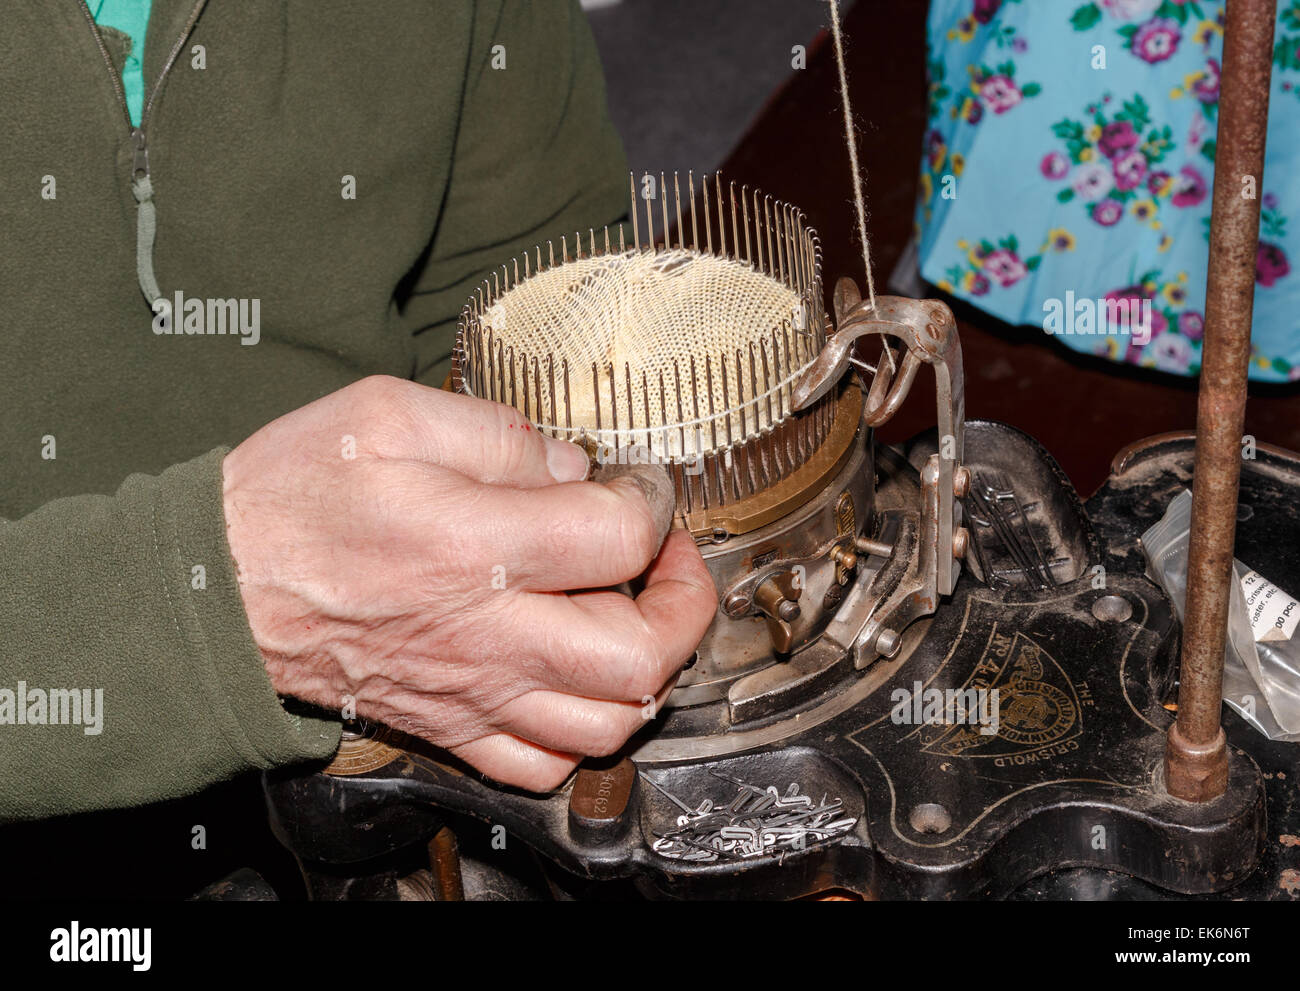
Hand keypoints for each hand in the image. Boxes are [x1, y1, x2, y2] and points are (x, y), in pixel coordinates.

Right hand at [222, 375, 715, 789]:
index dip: (651, 500)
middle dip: (685, 602)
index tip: (638, 484)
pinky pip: (542, 765)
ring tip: (637, 617)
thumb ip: (496, 433)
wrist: (215, 592)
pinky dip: (584, 732)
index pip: (619, 534)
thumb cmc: (290, 500)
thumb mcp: (386, 415)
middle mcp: (487, 634)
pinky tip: (578, 682)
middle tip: (670, 558)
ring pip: (608, 724)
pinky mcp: (450, 726)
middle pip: (640, 653)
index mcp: (475, 546)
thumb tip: (572, 466)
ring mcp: (473, 692)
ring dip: (648, 671)